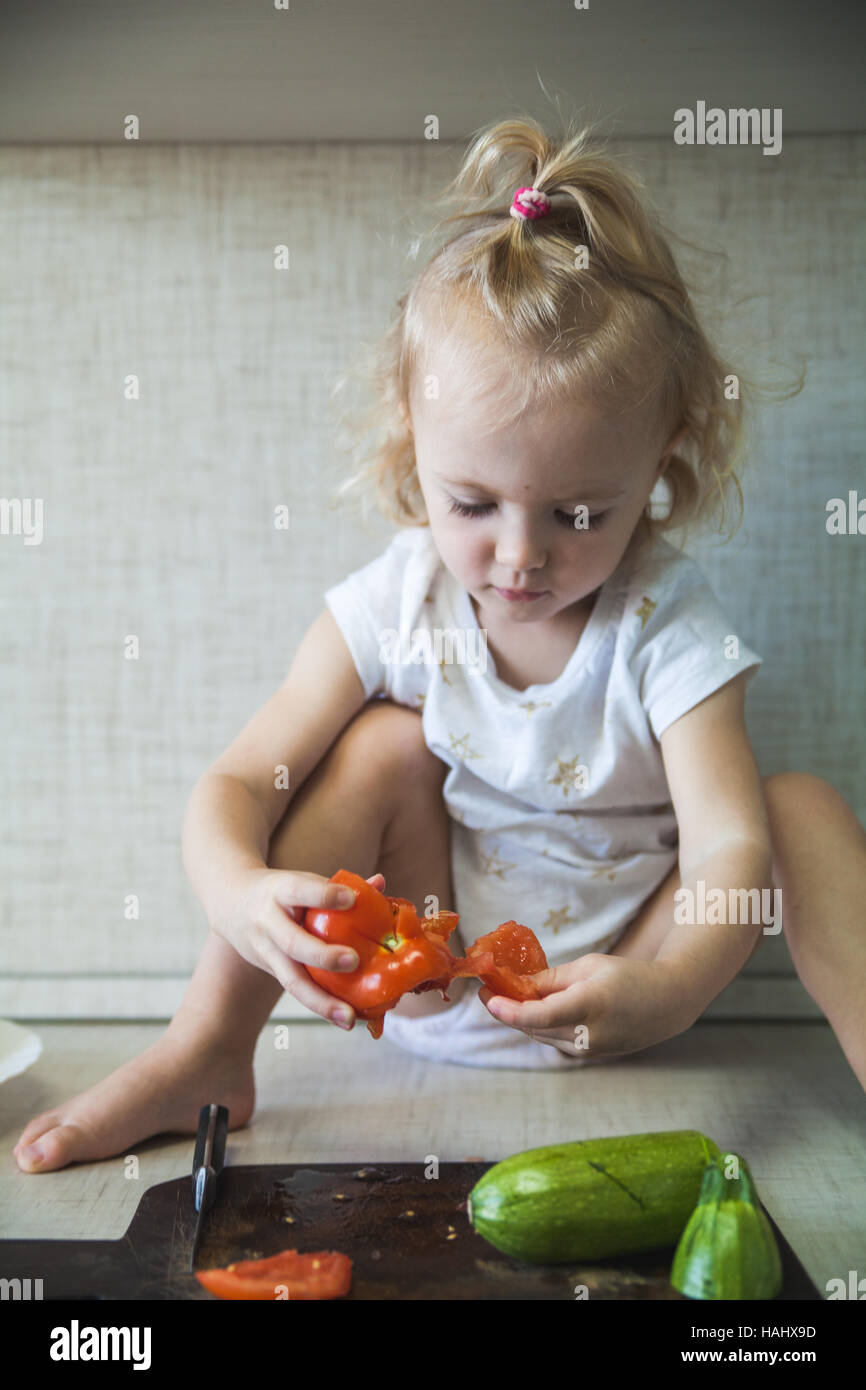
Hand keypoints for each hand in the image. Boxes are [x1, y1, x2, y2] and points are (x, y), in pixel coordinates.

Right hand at [213, 867, 385, 1026]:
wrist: (230, 902)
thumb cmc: (280, 890)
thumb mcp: (300, 881)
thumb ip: (337, 885)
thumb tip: (380, 883)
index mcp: (279, 891)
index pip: (300, 891)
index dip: (324, 895)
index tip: (351, 898)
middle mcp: (268, 922)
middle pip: (292, 943)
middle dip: (322, 955)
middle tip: (353, 960)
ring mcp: (266, 951)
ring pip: (291, 980)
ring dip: (321, 1001)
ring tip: (349, 1017)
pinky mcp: (270, 971)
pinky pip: (297, 991)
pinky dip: (322, 1006)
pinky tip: (345, 1018)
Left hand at [479, 953, 692, 1059]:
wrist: (668, 1004)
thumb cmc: (629, 976)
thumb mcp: (589, 967)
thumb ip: (552, 979)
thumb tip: (518, 984)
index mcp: (589, 1005)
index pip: (539, 1016)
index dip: (509, 1010)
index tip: (487, 998)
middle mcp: (587, 1035)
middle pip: (534, 1027)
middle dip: (507, 1010)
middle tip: (486, 990)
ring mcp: (589, 1051)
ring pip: (542, 1036)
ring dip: (521, 1020)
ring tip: (503, 997)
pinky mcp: (590, 1056)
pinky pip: (555, 1041)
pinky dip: (540, 1026)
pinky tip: (532, 1010)